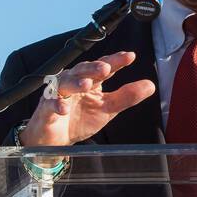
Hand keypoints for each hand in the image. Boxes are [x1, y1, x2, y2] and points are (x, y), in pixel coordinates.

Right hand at [19, 51, 154, 148]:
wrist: (57, 140)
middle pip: (83, 70)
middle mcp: (73, 83)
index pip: (103, 67)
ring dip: (76, 83)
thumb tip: (150, 85)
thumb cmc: (80, 119)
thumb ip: (126, 97)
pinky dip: (56, 105)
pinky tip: (64, 108)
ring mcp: (58, 95)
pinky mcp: (45, 110)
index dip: (115, 61)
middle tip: (106, 68)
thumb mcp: (108, 108)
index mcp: (90, 81)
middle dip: (93, 68)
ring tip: (87, 85)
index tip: (130, 56)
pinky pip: (49, 105)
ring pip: (65, 84)